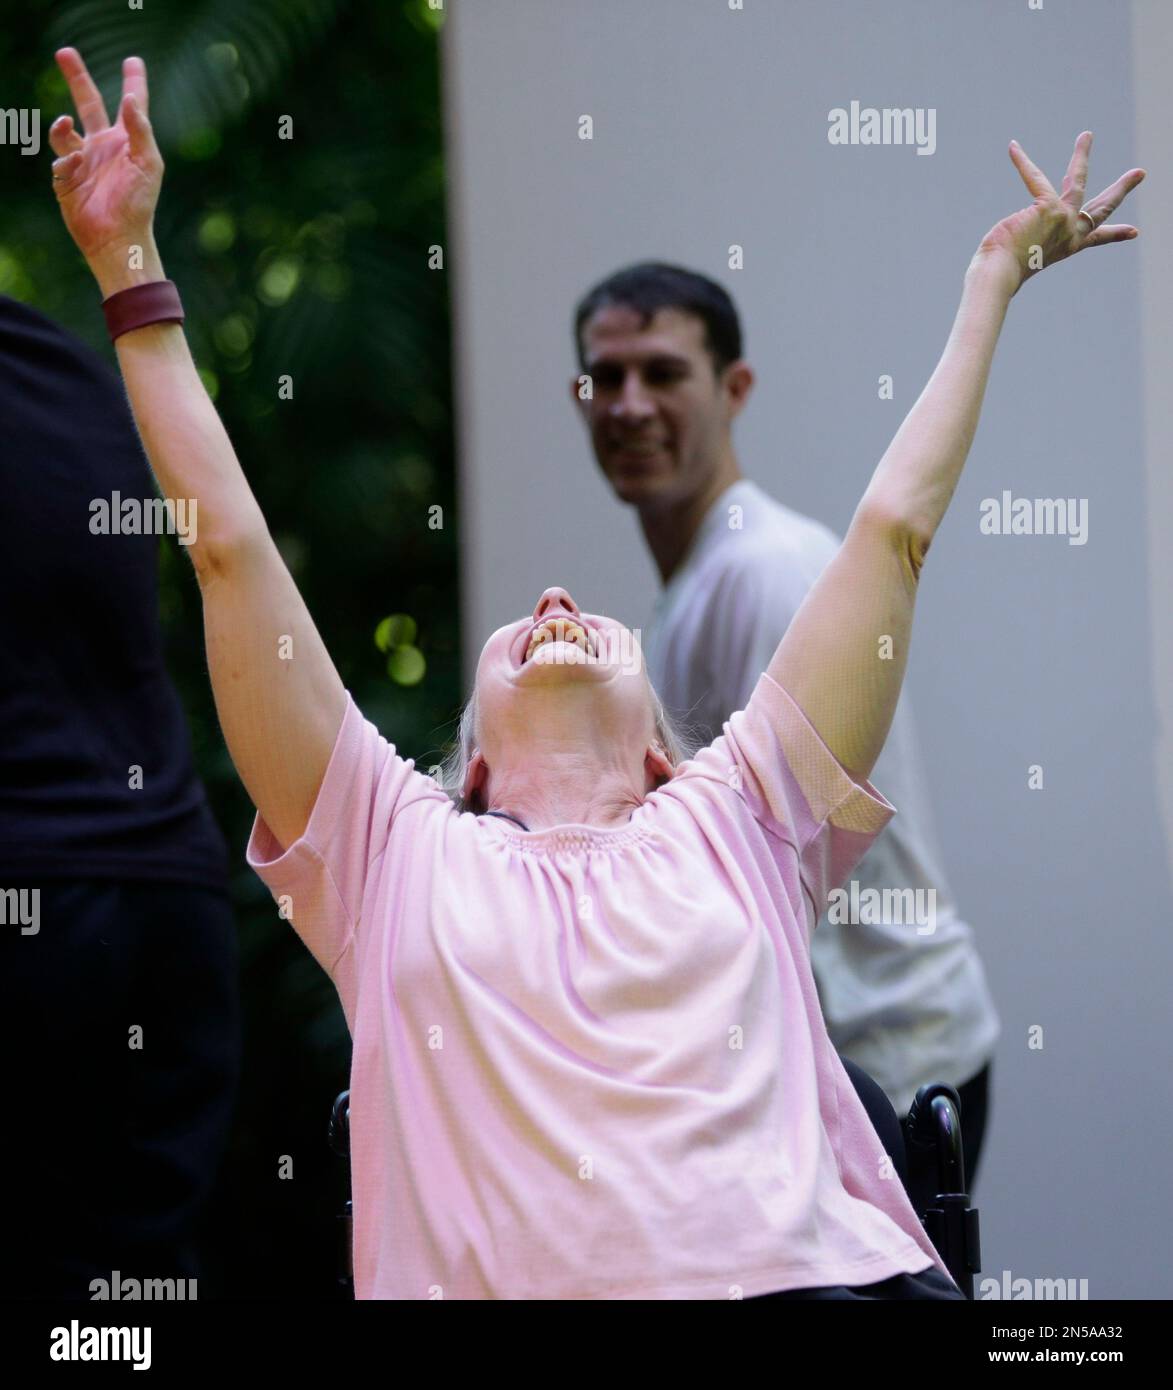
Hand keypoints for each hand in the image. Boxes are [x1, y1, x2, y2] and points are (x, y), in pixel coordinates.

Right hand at [48, 48, 163, 268]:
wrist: (118, 237)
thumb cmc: (139, 203)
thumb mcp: (148, 164)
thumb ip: (140, 130)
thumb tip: (130, 99)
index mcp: (127, 142)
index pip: (132, 106)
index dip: (133, 83)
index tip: (133, 61)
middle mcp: (104, 146)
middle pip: (88, 103)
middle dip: (77, 78)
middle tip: (64, 52)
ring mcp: (83, 160)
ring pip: (63, 130)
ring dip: (62, 125)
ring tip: (65, 123)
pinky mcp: (66, 177)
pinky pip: (60, 158)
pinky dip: (66, 158)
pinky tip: (76, 165)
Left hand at [971, 132, 1144, 294]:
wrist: (999, 275)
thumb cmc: (1001, 273)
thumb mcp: (1020, 259)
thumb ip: (1023, 248)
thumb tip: (1010, 242)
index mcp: (1066, 247)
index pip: (1095, 239)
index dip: (1114, 234)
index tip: (1133, 232)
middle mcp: (1069, 234)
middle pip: (1101, 208)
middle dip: (1121, 189)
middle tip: (1140, 173)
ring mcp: (1062, 219)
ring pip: (1078, 180)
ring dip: (1082, 155)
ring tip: (1087, 135)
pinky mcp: (1048, 208)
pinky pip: (1034, 177)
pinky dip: (1021, 162)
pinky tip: (1013, 147)